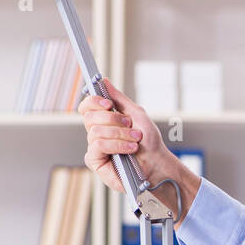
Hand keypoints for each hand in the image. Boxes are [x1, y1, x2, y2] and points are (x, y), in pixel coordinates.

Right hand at [78, 79, 174, 196]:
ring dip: (120, 134)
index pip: (86, 107)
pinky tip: (130, 149)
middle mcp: (96, 133)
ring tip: (135, 140)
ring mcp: (95, 148)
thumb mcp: (136, 114)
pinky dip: (117, 145)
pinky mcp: (96, 162)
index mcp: (104, 121)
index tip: (108, 103)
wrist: (157, 163)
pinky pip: (98, 146)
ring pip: (96, 131)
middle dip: (113, 119)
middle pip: (89, 117)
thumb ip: (119, 98)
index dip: (93, 101)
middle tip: (130, 125)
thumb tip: (104, 81)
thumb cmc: (149, 142)